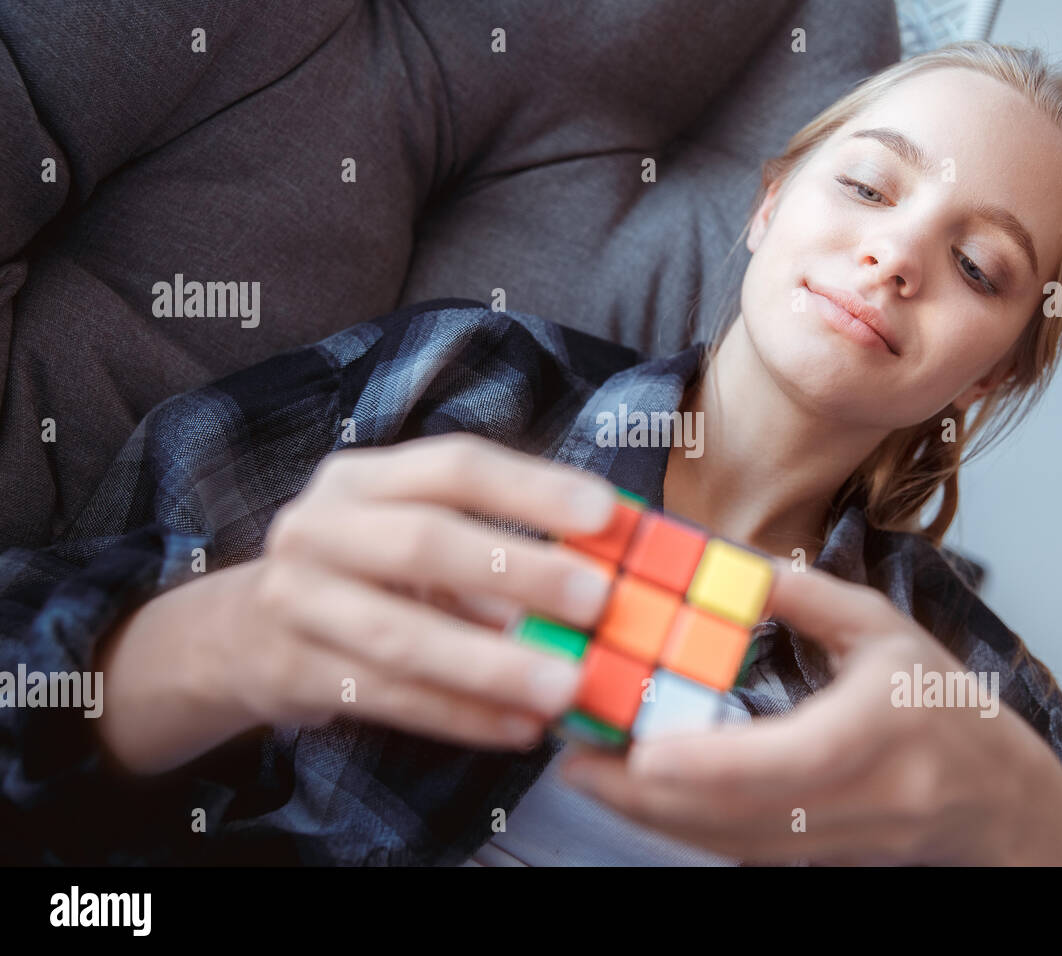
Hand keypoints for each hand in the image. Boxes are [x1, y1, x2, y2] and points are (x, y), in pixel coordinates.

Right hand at [97, 433, 618, 772]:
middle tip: (596, 601)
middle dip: (516, 571)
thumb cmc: (361, 570)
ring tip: (565, 686)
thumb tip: (606, 563)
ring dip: (492, 664)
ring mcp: (298, 603)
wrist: (241, 631)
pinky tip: (521, 729)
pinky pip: (391, 700)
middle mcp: (320, 529)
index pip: (455, 466)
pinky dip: (463, 718)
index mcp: (362, 478)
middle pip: (423, 543)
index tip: (606, 513)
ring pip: (402, 637)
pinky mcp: (295, 673)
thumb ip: (492, 536)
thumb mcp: (406, 528)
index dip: (532, 488)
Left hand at [557, 563, 1061, 865]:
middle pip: (739, 815)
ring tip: (587, 775)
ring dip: (650, 817)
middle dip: (646, 796)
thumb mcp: (884, 631)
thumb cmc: (945, 707)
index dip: (710, 765)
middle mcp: (857, 799)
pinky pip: (736, 853)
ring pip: (727, 843)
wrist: (1000, 801)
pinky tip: (638, 800)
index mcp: (880, 733)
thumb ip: (805, 599)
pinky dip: (681, 829)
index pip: (789, 763)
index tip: (640, 750)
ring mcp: (834, 842)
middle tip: (575, 758)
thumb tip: (731, 564)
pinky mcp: (814, 860)